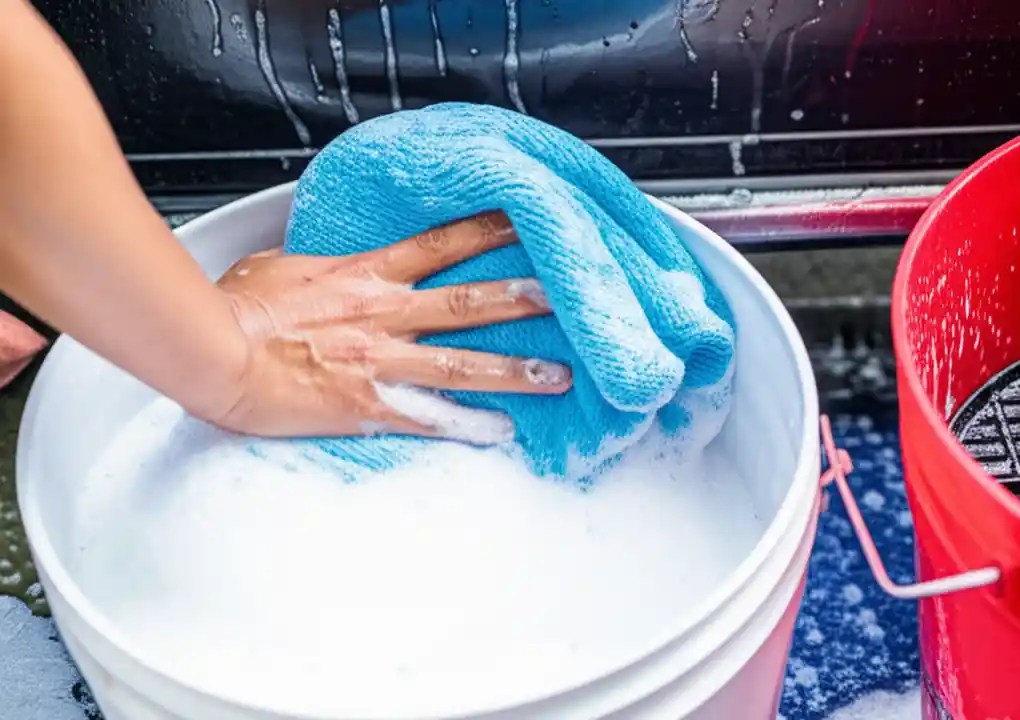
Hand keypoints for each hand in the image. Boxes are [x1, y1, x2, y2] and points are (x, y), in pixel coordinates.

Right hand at [201, 212, 570, 443]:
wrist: (211, 353)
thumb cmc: (236, 310)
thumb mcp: (282, 267)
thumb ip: (321, 265)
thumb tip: (326, 263)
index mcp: (366, 275)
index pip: (441, 243)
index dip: (488, 231)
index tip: (527, 223)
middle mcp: (384, 315)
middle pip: (469, 302)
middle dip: (523, 299)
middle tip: (567, 299)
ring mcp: (381, 362)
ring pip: (463, 364)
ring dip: (515, 370)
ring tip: (559, 375)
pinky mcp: (368, 406)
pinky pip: (430, 418)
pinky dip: (468, 426)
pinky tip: (503, 433)